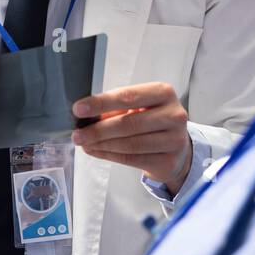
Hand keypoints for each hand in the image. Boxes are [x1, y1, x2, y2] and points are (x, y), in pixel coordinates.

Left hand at [72, 82, 192, 190]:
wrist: (176, 147)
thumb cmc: (151, 120)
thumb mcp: (138, 106)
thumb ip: (115, 108)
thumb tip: (85, 116)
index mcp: (163, 93)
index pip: (128, 97)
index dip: (101, 103)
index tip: (78, 109)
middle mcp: (174, 115)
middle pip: (128, 123)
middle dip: (98, 130)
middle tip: (77, 134)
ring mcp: (175, 139)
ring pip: (130, 144)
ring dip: (101, 145)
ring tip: (84, 143)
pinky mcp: (169, 161)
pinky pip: (132, 159)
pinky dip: (109, 155)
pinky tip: (96, 151)